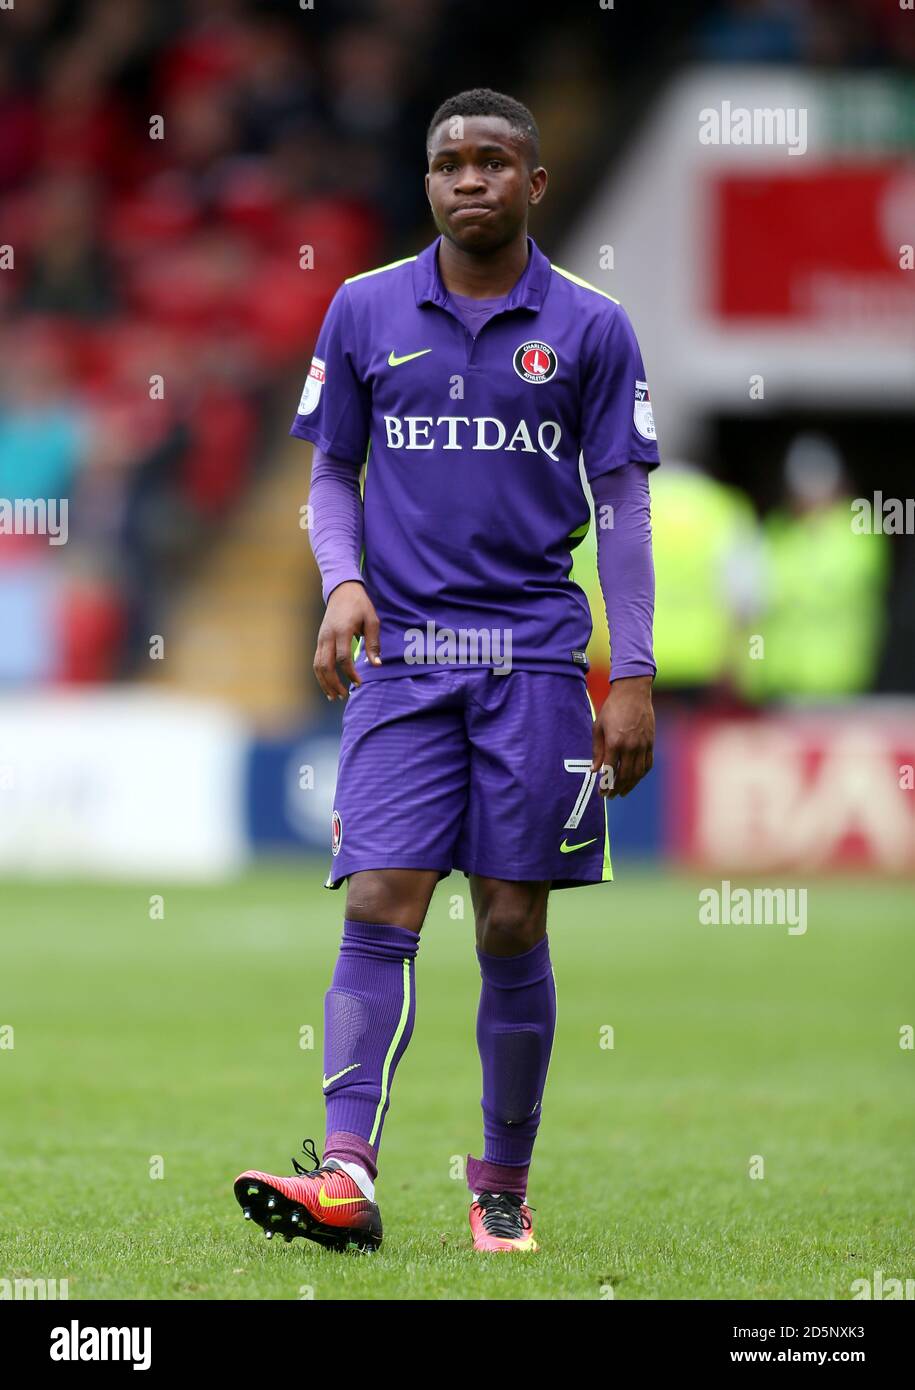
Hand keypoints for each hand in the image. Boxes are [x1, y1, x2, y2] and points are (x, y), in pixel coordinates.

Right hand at [313, 580, 381, 700]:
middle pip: (326, 665)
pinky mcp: (319, 641)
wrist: (342, 591)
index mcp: (342, 631)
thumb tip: (377, 665)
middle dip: (334, 683)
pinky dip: (321, 676)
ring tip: (334, 696)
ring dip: (325, 683)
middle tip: (344, 696)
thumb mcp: (372, 621)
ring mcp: (321, 639)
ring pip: (317, 666)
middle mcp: (328, 636)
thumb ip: (374, 643)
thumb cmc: (360, 606)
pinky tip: (328, 686)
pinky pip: (317, 661)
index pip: (343, 658)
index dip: (350, 673)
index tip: (359, 683)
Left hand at [590, 675, 654, 797]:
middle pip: (624, 775)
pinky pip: (647, 764)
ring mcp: (643, 745)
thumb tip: (595, 769)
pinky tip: (634, 779)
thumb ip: (597, 750)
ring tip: (622, 792)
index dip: (605, 784)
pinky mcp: (651, 743)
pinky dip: (641, 774)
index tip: (601, 793)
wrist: (633, 693)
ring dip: (630, 785)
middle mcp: (630, 747)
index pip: (609, 770)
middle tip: (610, 796)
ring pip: (637, 773)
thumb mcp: (598, 727)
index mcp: (615, 743)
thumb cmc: (612, 709)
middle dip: (616, 788)